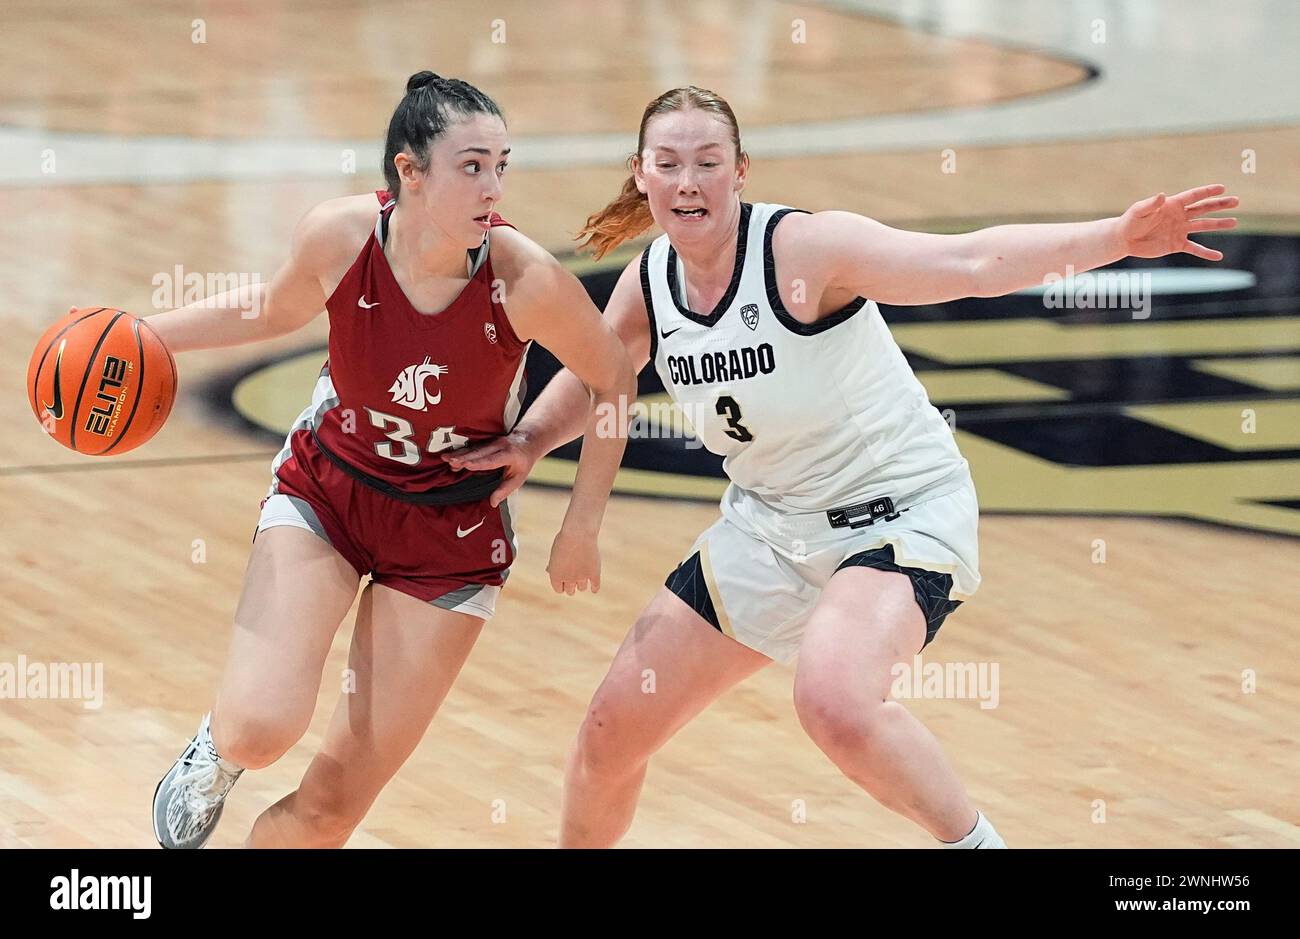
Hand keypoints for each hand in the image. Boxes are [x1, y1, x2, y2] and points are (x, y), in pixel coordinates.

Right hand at [441, 430, 537, 507]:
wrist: (528, 441)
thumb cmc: (523, 463)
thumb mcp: (519, 478)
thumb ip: (505, 490)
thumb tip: (493, 503)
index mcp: (509, 455)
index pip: (491, 460)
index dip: (478, 463)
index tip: (466, 465)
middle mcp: (499, 446)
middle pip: (479, 452)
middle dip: (463, 457)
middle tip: (450, 461)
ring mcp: (492, 441)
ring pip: (473, 449)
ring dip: (459, 454)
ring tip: (445, 458)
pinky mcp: (486, 441)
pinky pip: (472, 447)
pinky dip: (461, 452)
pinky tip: (450, 456)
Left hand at [545, 525, 600, 594]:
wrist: (578, 533)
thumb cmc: (565, 539)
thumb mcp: (555, 551)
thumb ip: (553, 563)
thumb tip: (548, 570)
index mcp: (555, 575)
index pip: (559, 589)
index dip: (562, 584)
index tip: (564, 580)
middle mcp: (568, 579)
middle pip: (570, 591)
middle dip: (571, 586)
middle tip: (574, 578)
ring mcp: (582, 577)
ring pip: (582, 588)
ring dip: (582, 583)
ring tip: (583, 575)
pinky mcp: (594, 574)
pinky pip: (595, 587)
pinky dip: (594, 588)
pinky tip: (594, 587)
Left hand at [1117, 184, 1237, 260]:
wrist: (1125, 239)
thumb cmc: (1130, 221)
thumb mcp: (1139, 211)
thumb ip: (1151, 204)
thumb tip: (1163, 195)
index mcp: (1172, 205)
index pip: (1194, 196)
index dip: (1207, 192)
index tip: (1222, 188)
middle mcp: (1179, 216)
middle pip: (1204, 208)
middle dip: (1219, 205)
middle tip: (1236, 201)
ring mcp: (1180, 230)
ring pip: (1203, 226)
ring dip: (1218, 224)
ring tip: (1235, 222)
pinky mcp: (1176, 244)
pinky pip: (1194, 248)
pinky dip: (1206, 252)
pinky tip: (1218, 256)